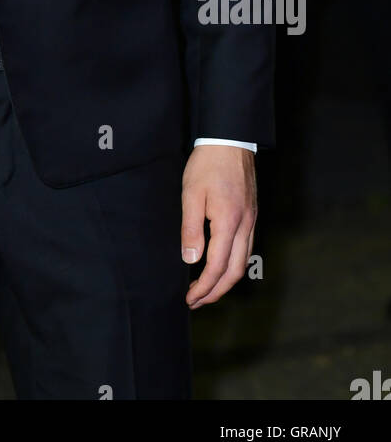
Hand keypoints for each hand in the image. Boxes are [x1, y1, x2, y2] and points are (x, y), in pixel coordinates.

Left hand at [180, 145, 256, 309]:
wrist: (230, 140)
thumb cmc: (208, 165)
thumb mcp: (191, 194)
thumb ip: (191, 229)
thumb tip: (191, 260)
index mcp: (228, 222)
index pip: (216, 266)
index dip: (203, 287)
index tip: (189, 298)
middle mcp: (245, 226)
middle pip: (235, 272)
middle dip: (216, 292)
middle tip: (196, 301)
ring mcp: (251, 221)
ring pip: (243, 263)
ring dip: (225, 281)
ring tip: (206, 289)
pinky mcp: (252, 216)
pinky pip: (246, 249)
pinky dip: (233, 265)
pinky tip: (220, 265)